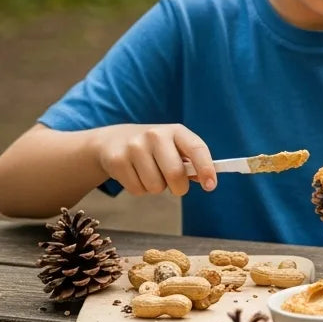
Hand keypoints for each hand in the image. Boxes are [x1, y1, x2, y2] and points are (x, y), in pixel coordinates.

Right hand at [94, 123, 215, 195]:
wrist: (112, 140)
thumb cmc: (154, 148)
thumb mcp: (174, 147)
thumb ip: (190, 162)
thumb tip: (206, 180)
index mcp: (176, 131)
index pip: (197, 149)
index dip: (206, 168)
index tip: (210, 185)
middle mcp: (155, 135)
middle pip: (175, 173)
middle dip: (179, 188)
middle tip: (176, 186)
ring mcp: (134, 147)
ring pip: (155, 186)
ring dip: (157, 188)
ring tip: (150, 175)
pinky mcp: (117, 161)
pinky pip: (137, 189)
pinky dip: (140, 189)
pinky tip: (135, 175)